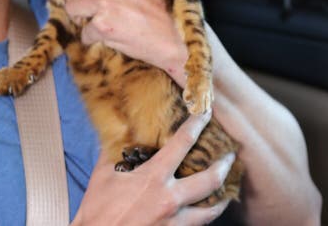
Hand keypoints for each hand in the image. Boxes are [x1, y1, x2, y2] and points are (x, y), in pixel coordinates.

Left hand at [41, 0, 188, 85]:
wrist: (171, 40)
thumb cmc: (153, 15)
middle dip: (74, 1)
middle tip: (90, 11)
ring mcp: (106, 1)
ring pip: (73, 9)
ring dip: (84, 21)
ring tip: (104, 23)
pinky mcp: (103, 24)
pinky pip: (84, 33)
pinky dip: (95, 39)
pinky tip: (113, 36)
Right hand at [72, 110, 233, 225]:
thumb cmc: (97, 211)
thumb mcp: (102, 176)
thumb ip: (113, 152)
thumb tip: (118, 130)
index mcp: (153, 178)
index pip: (182, 143)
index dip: (197, 124)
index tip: (206, 112)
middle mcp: (170, 200)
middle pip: (210, 180)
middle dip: (224, 165)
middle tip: (230, 156)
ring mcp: (174, 222)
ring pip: (210, 211)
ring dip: (221, 199)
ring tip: (226, 192)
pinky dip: (204, 218)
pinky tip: (205, 212)